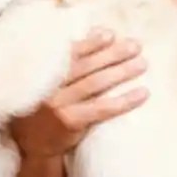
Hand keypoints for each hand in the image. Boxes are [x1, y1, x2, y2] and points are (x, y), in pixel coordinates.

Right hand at [8, 28, 148, 158]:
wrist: (34, 145)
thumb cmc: (45, 106)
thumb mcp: (48, 80)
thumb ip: (70, 58)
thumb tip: (99, 31)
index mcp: (43, 72)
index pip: (70, 53)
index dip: (91, 43)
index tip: (111, 35)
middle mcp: (49, 86)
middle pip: (87, 66)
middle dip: (113, 54)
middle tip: (136, 46)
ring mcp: (59, 104)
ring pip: (96, 84)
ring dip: (122, 72)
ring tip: (142, 64)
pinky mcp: (70, 121)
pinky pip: (102, 108)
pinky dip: (124, 100)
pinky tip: (142, 94)